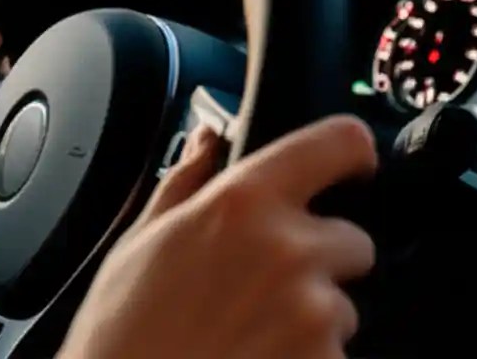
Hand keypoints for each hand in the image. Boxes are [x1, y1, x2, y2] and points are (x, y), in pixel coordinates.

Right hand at [61, 115, 377, 358]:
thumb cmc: (122, 335)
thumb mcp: (142, 243)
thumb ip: (187, 181)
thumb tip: (208, 139)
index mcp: (244, 203)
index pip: (339, 143)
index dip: (352, 151)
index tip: (353, 164)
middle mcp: (288, 249)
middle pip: (353, 240)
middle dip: (321, 262)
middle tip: (264, 289)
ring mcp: (312, 312)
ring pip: (344, 305)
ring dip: (313, 319)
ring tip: (250, 333)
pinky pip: (335, 353)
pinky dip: (309, 358)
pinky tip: (256, 358)